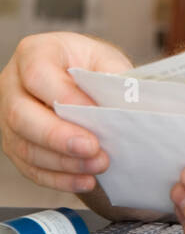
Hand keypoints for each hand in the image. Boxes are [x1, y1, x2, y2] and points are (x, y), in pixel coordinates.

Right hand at [0, 31, 126, 194]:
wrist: (81, 83)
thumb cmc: (89, 67)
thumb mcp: (104, 59)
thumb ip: (112, 75)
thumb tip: (124, 100)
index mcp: (33, 53)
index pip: (38, 75)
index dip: (64, 96)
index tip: (95, 113)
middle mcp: (12, 85)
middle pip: (21, 115)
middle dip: (59, 137)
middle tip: (93, 148)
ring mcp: (7, 117)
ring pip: (24, 146)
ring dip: (63, 162)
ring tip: (97, 165)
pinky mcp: (15, 144)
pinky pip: (29, 167)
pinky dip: (58, 178)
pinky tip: (85, 180)